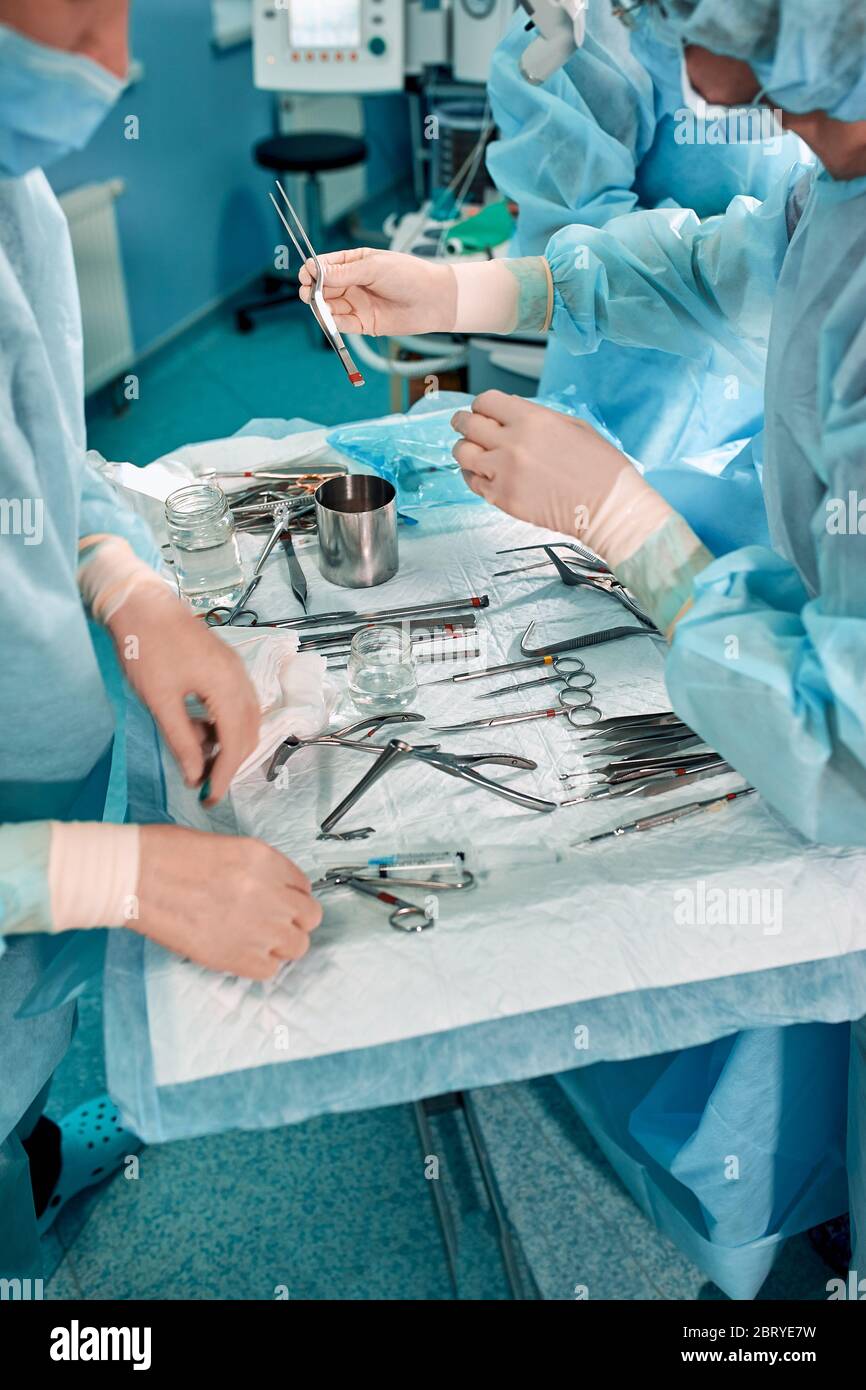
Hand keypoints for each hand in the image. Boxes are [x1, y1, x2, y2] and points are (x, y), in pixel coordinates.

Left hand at [106, 587, 259, 804]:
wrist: (140, 602)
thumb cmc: (146, 648)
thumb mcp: (160, 700)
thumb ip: (182, 739)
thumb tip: (195, 775)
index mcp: (226, 686)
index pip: (236, 742)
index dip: (224, 774)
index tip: (209, 798)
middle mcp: (240, 678)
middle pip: (249, 732)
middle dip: (230, 762)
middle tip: (206, 784)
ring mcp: (236, 669)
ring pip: (246, 718)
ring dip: (229, 743)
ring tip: (202, 761)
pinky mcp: (226, 664)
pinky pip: (238, 703)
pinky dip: (226, 724)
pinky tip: (202, 731)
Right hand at [133, 825, 321, 977]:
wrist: (137, 876)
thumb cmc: (167, 854)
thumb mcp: (225, 846)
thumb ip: (256, 870)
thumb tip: (268, 891)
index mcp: (266, 860)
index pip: (304, 885)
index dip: (291, 896)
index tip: (280, 902)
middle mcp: (271, 892)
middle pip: (309, 917)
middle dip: (294, 921)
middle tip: (271, 922)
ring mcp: (258, 926)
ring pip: (296, 947)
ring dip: (280, 944)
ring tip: (255, 939)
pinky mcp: (237, 955)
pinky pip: (269, 969)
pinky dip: (259, 964)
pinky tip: (240, 952)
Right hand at [298, 247, 456, 335]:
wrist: (433, 299)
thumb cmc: (408, 275)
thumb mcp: (373, 267)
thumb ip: (344, 272)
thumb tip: (315, 271)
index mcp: (355, 263)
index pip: (325, 266)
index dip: (313, 271)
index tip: (307, 275)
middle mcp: (353, 284)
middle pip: (324, 288)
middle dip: (313, 291)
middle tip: (308, 294)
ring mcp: (358, 304)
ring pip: (330, 307)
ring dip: (321, 308)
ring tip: (320, 307)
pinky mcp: (365, 323)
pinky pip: (343, 324)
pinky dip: (333, 323)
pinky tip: (330, 320)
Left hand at [451, 391, 631, 540]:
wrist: (608, 507)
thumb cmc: (599, 467)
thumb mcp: (572, 425)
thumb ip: (536, 415)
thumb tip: (509, 407)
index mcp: (531, 419)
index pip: (486, 402)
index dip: (481, 405)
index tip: (482, 411)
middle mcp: (512, 443)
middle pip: (468, 425)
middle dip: (462, 423)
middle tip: (463, 426)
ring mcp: (504, 472)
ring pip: (463, 454)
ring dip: (464, 449)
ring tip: (470, 451)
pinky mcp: (503, 499)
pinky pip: (472, 482)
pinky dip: (472, 475)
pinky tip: (481, 474)